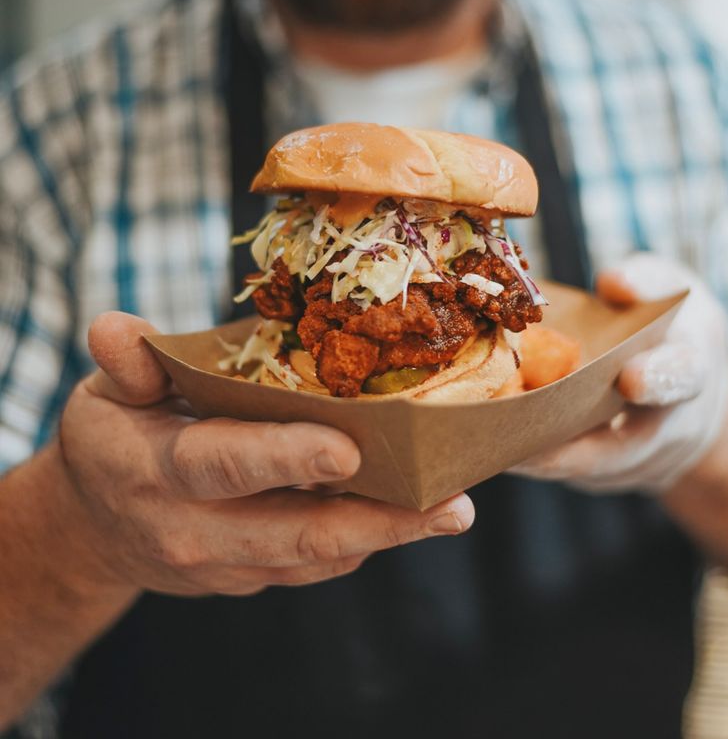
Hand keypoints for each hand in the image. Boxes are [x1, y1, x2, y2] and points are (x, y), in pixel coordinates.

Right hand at [59, 313, 473, 596]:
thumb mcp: (103, 393)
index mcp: (155, 471)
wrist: (96, 530)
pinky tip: (414, 514)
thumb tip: (114, 328)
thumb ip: (125, 362)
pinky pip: (314, 564)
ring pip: (316, 556)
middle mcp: (193, 531)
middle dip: (376, 519)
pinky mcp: (252, 578)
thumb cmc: (112, 440)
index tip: (349, 449)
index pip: (224, 464)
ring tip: (453, 509)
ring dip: (389, 534)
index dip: (284, 457)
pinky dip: (365, 539)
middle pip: (293, 531)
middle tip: (450, 503)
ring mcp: (226, 565)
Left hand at [512, 253, 727, 494]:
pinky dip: (531, 460)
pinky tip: (489, 446)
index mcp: (688, 367)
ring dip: (542, 459)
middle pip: (629, 445)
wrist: (681, 381)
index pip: (684, 376)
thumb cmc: (664, 323)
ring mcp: (636, 458)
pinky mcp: (602, 472)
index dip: (661, 380)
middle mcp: (668, 425)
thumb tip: (615, 283)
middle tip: (527, 439)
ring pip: (590, 467)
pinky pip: (568, 470)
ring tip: (493, 445)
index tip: (631, 379)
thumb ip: (644, 282)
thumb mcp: (666, 288)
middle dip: (579, 446)